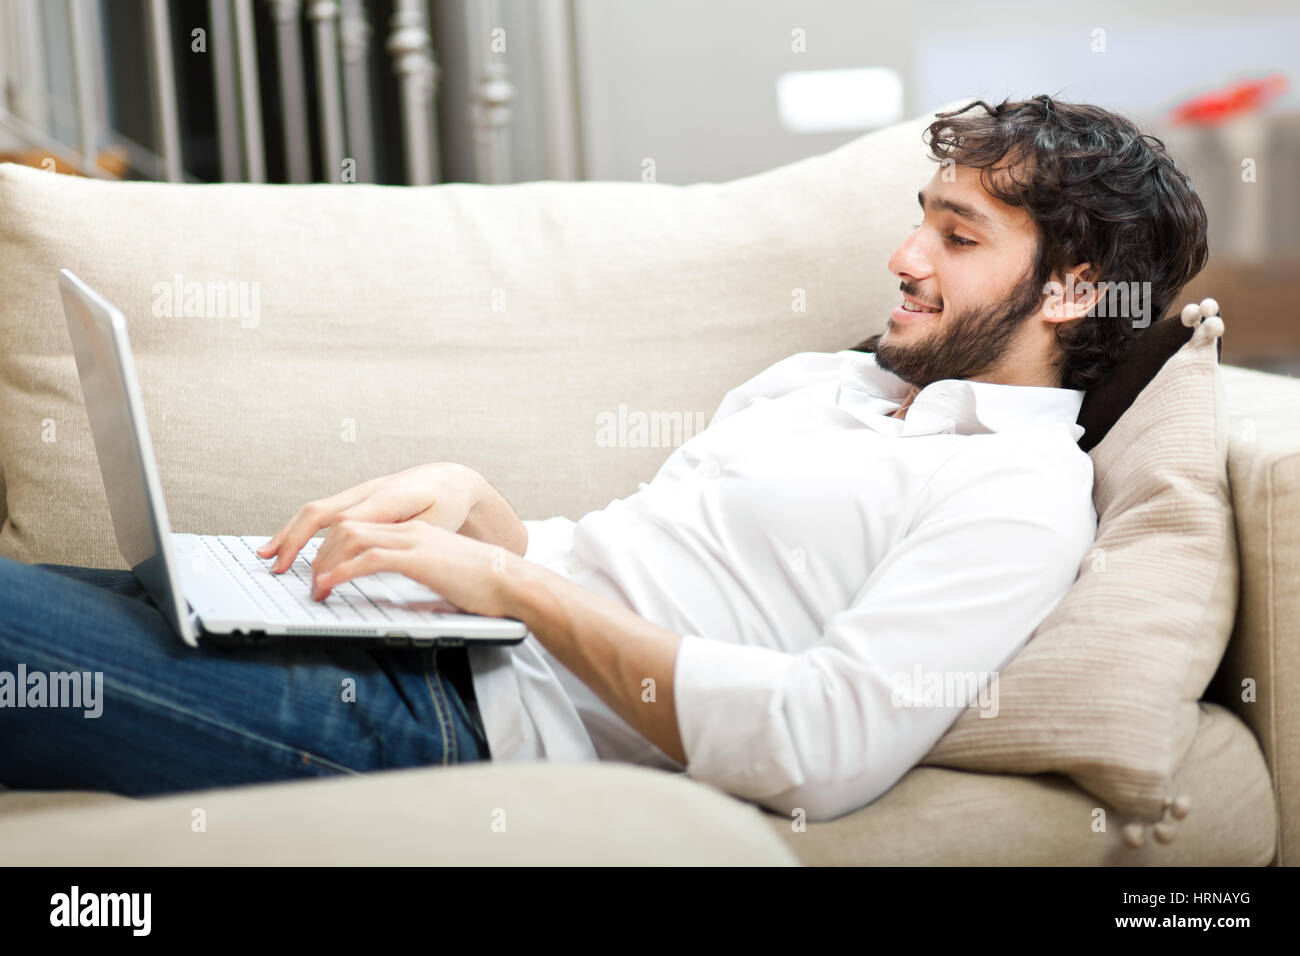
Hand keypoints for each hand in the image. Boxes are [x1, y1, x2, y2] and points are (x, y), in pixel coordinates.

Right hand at [258, 462, 483, 572]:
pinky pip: (320, 511)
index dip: (328, 553)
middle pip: (321, 514)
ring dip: (290, 534)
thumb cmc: (446, 503)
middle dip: (296, 542)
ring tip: (269, 556)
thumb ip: (406, 534)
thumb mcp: (437, 521)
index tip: (318, 580)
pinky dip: (299, 527)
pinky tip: (285, 543)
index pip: (347, 526)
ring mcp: (358, 493)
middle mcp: (367, 492)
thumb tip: (376, 551)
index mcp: (388, 498)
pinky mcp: (354, 498)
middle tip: (280, 571)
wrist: (449, 480)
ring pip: (315, 510)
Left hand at [309, 519, 524, 618]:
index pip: (361, 527)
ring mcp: (414, 541)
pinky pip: (369, 558)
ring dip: (325, 562)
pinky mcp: (418, 559)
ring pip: (352, 537)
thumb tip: (392, 599)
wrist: (514, 583)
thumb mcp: (440, 576)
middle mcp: (411, 530)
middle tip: (304, 578)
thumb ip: (415, 577)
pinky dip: (342, 572)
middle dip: (319, 552)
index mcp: (415, 532)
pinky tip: (330, 585)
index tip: (316, 567)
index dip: (331, 545)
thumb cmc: (484, 587)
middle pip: (348, 527)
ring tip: (314, 586)